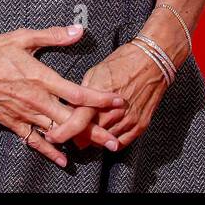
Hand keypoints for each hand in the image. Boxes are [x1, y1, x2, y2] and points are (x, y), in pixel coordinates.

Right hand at [0, 26, 126, 166]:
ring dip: (77, 141)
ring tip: (98, 150)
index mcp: (41, 78)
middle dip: (95, 131)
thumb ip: (53, 36)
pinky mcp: (11, 122)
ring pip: (55, 132)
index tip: (118, 101)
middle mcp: (35, 99)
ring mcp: (23, 113)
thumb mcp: (24, 37)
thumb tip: (78, 29)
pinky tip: (63, 160)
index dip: (99, 99)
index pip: (76, 92)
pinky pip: (33, 140)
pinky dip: (49, 151)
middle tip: (115, 142)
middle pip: (71, 120)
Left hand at [49, 40, 169, 151]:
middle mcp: (113, 111)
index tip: (51, 137)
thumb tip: (71, 108)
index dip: (62, 132)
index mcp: (98, 96)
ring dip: (93, 140)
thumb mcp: (95, 72)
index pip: (76, 122)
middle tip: (68, 135)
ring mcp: (128, 120)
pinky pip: (121, 143)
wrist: (153, 60)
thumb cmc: (123, 62)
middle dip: (76, 137)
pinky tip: (105, 136)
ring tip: (87, 134)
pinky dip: (110, 142)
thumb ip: (82, 94)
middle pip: (89, 136)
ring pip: (104, 142)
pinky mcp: (140, 125)